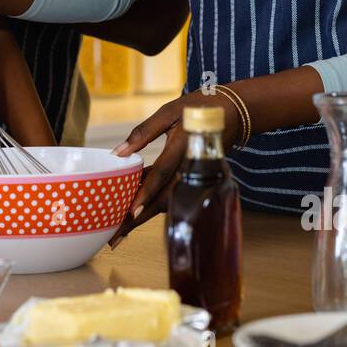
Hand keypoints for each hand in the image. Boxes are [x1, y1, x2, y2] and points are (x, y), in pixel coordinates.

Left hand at [109, 91, 239, 244]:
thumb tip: (117, 153)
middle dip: (138, 220)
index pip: (162, 174)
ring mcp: (192, 176)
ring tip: (120, 231)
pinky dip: (152, 202)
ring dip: (144, 216)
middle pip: (163, 199)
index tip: (131, 212)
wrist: (231, 114)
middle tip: (115, 238)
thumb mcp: (168, 112)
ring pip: (167, 201)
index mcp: (183, 147)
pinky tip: (134, 208)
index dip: (146, 193)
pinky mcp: (191, 179)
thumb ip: (143, 132)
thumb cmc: (196, 109)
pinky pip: (170, 194)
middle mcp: (189, 168)